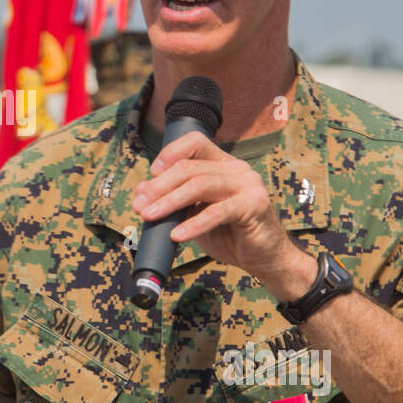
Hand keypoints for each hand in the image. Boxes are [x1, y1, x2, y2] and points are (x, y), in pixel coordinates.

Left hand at [131, 129, 315, 300]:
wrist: (263, 259)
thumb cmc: (228, 234)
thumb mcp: (194, 215)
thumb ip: (173, 201)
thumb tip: (140, 191)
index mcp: (223, 165)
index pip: (195, 142)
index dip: (170, 153)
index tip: (150, 173)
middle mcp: (237, 169)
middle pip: (190, 168)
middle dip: (159, 187)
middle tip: (139, 206)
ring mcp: (248, 184)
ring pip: (200, 185)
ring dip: (170, 201)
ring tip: (149, 216)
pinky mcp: (255, 205)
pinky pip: (217, 211)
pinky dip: (194, 224)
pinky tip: (177, 235)